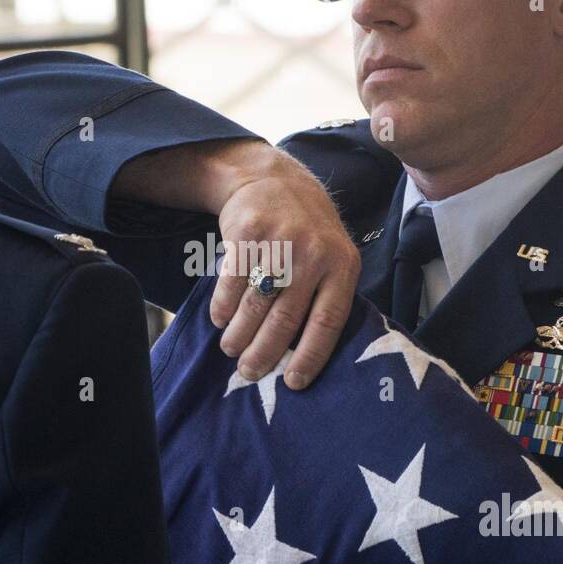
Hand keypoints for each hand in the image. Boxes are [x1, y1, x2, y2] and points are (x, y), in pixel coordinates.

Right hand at [210, 143, 360, 388]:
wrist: (275, 181)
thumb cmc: (308, 232)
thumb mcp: (332, 256)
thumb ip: (325, 296)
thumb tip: (303, 357)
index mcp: (342, 266)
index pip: (328, 321)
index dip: (310, 356)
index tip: (292, 383)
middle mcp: (314, 254)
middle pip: (286, 318)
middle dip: (264, 352)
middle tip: (249, 372)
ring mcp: (280, 242)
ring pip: (256, 304)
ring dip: (239, 334)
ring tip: (231, 349)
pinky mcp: (248, 233)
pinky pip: (232, 282)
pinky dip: (222, 306)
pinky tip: (219, 319)